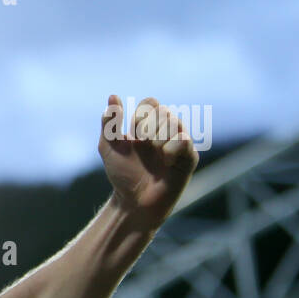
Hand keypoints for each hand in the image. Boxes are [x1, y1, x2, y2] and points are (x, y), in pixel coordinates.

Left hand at [98, 95, 198, 231]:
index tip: (133, 134)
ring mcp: (178, 144)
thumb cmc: (122, 175)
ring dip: (159, 137)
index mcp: (147, 126)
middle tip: (143, 146)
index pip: (151, 103)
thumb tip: (112, 96)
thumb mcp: (109, 147)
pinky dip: (171, 148)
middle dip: (148, 128)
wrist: (133, 201)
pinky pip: (184, 140)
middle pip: (163, 111)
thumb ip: (110, 122)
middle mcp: (165, 132)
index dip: (141, 114)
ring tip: (155, 155)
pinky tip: (166, 161)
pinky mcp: (189, 158)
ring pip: (175, 122)